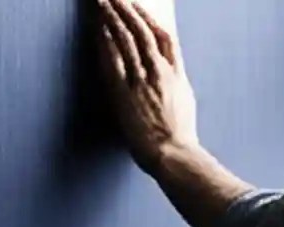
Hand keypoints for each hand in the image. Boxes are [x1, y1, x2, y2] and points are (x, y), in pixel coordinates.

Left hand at [96, 0, 199, 174]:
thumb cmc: (179, 138)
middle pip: (143, 31)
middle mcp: (160, 72)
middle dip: (127, 10)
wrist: (173, 154)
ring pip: (128, 40)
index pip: (164, 37)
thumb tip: (171, 75)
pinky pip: (115, 62)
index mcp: (176, 75)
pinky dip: (107, 42)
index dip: (149, 19)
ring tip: (102, 1)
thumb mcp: (185, 104)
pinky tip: (98, 29)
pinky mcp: (125, 94)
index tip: (137, 7)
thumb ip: (176, 85)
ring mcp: (142, 82)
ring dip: (114, 18)